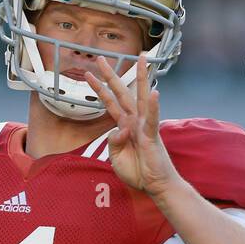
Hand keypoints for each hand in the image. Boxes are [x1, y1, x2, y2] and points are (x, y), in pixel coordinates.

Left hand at [84, 55, 181, 196]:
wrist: (155, 185)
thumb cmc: (138, 171)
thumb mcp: (116, 158)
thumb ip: (113, 142)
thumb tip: (117, 129)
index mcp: (125, 126)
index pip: (110, 103)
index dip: (99, 89)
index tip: (88, 75)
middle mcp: (135, 121)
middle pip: (122, 93)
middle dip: (111, 75)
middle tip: (100, 58)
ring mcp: (145, 126)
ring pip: (142, 97)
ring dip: (141, 78)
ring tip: (142, 59)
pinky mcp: (152, 136)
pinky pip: (153, 120)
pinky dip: (154, 107)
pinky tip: (155, 93)